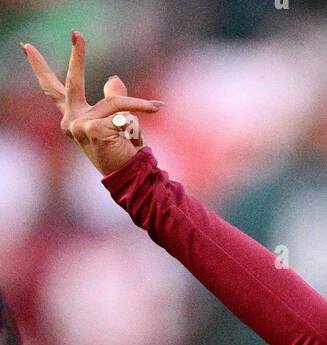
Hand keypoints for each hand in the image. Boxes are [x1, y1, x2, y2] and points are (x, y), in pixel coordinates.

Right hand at [21, 30, 161, 175]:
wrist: (131, 178)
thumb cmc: (123, 152)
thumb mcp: (117, 121)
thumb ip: (112, 99)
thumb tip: (113, 78)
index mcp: (73, 119)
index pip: (54, 90)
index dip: (39, 67)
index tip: (27, 47)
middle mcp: (72, 122)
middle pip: (71, 83)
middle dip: (77, 56)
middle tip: (76, 33)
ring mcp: (80, 126)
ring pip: (113, 103)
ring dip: (137, 109)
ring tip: (149, 117)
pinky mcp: (92, 128)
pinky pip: (122, 110)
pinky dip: (138, 114)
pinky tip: (137, 136)